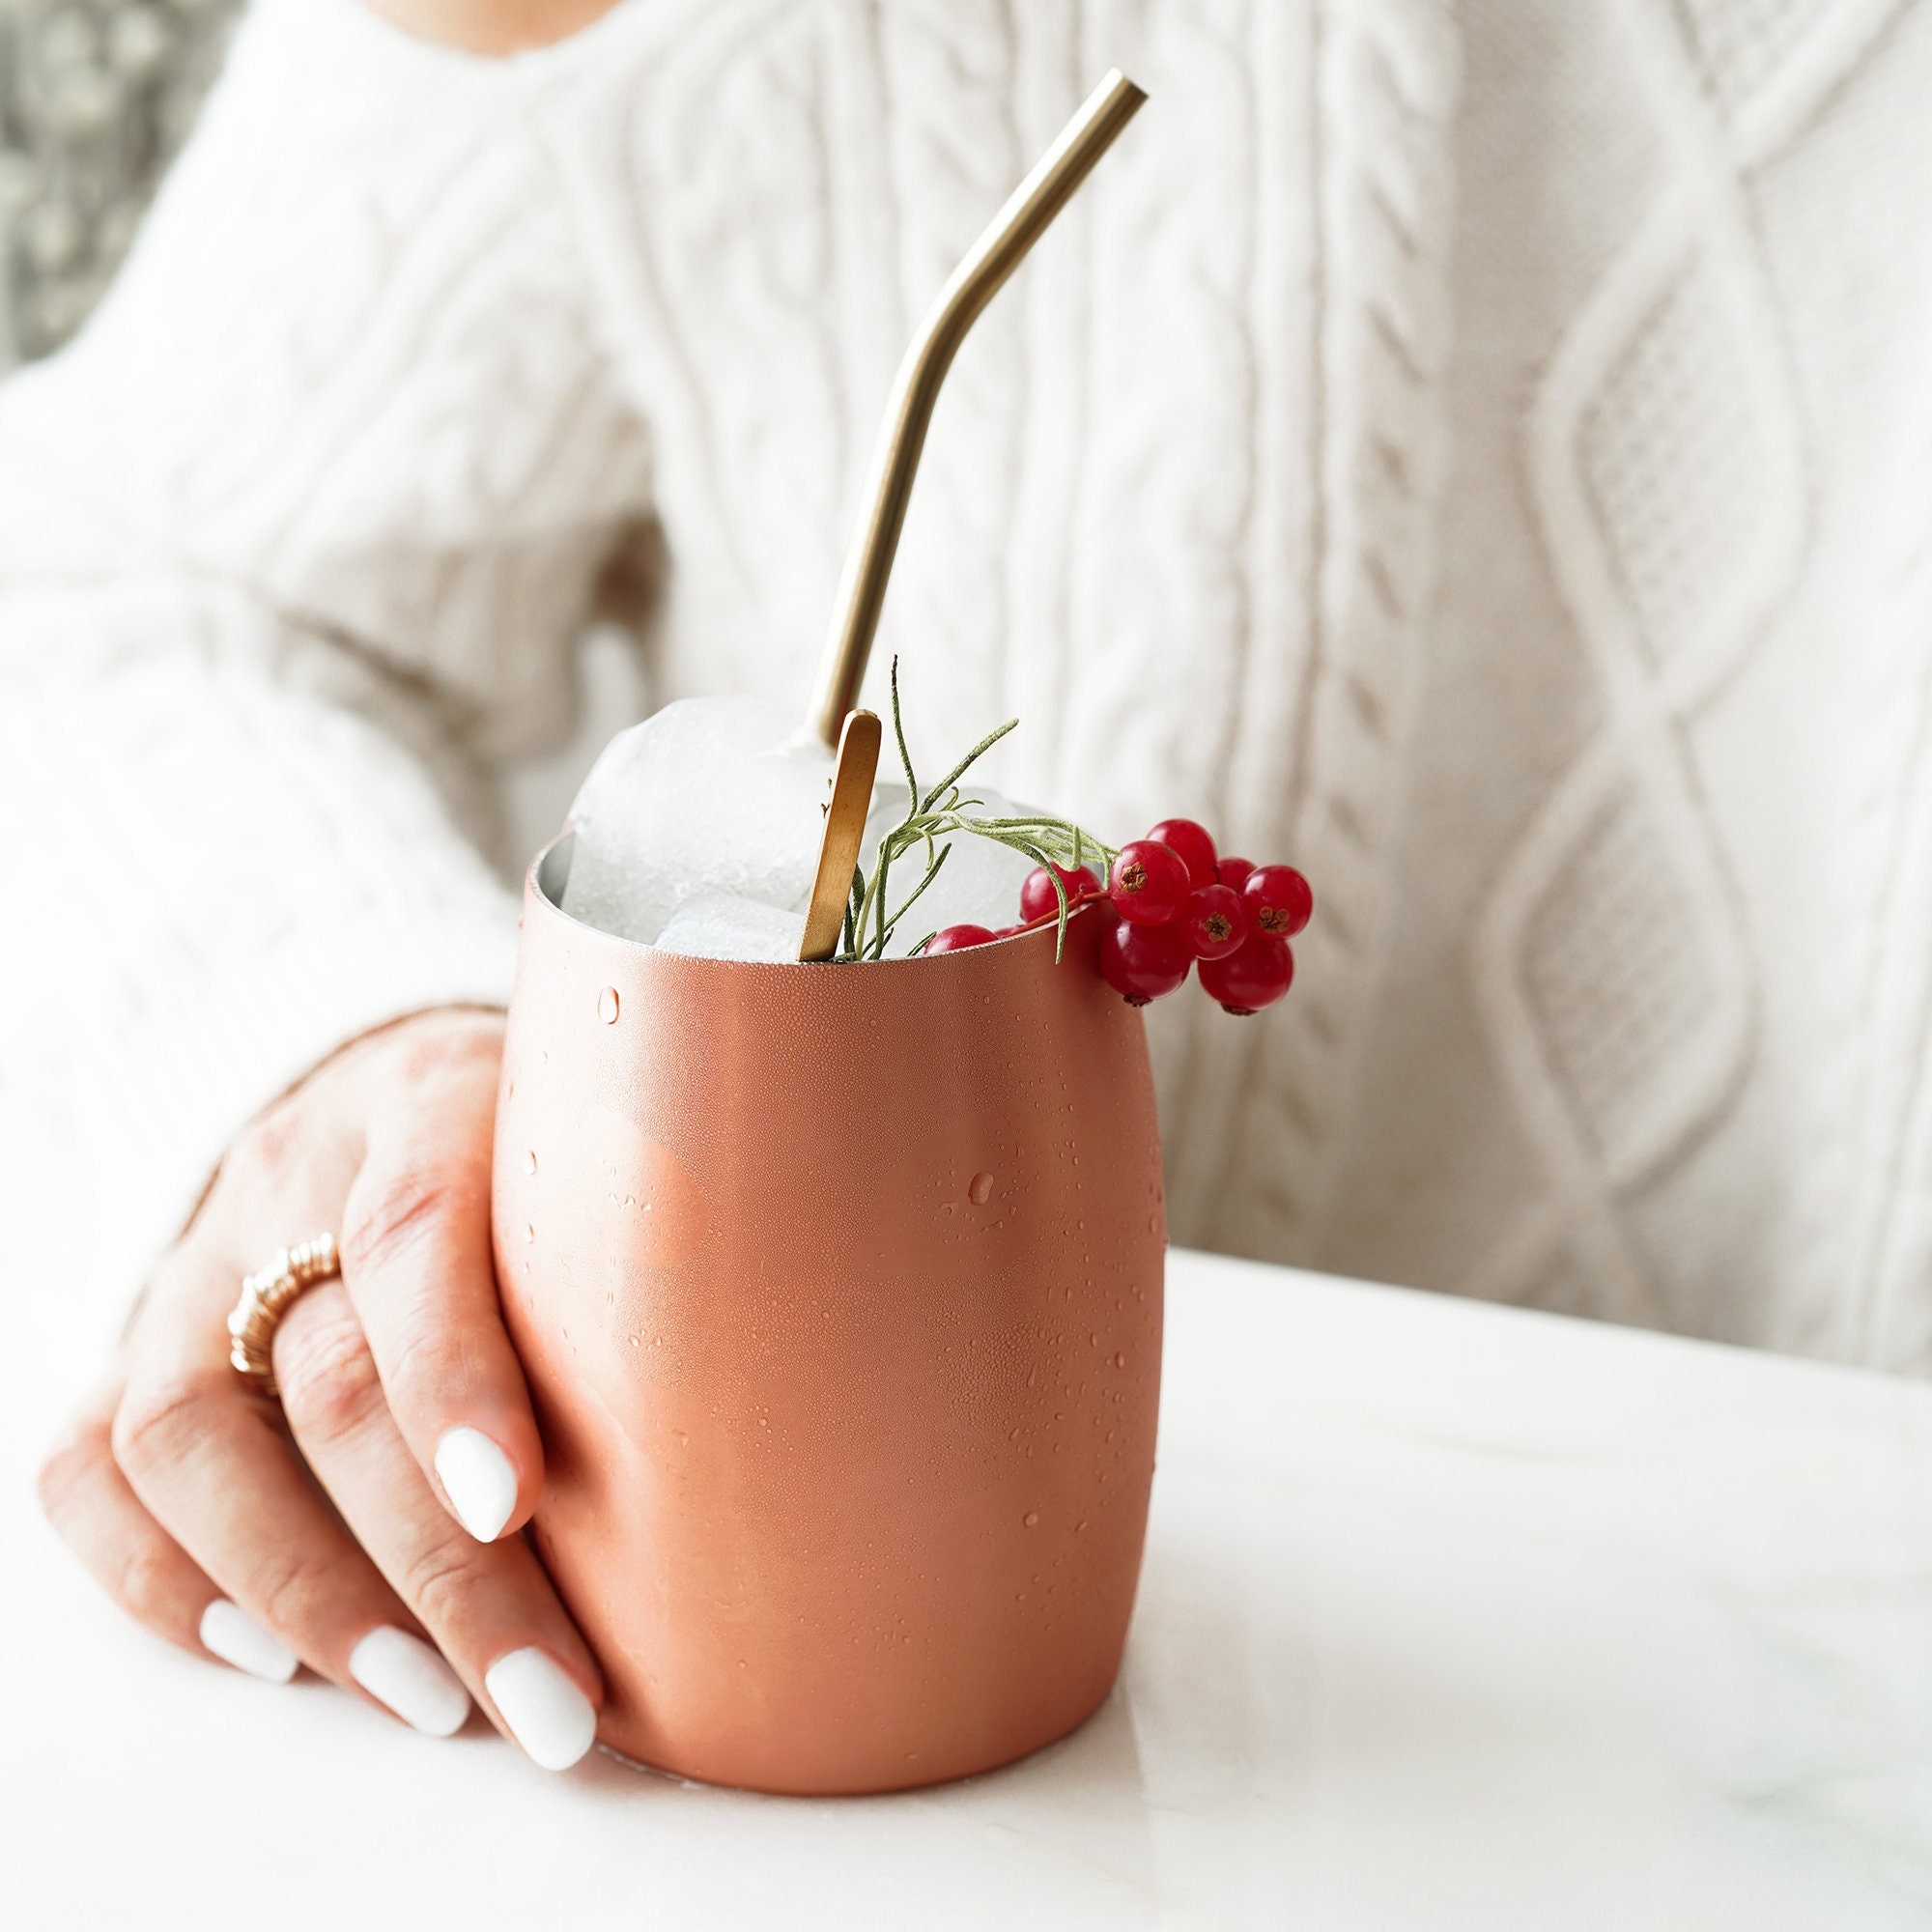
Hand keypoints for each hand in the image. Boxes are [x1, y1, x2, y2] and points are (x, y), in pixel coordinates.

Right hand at [36, 1008, 602, 1769]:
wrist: (398, 1071)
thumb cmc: (545, 1135)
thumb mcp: (607, 1135)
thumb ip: (657, 1232)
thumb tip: (773, 1436)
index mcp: (434, 1098)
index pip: (420, 1228)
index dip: (458, 1374)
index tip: (520, 1507)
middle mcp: (299, 1168)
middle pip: (327, 1373)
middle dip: (437, 1563)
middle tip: (546, 1697)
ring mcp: (203, 1256)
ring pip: (185, 1432)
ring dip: (307, 1591)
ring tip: (426, 1700)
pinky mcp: (141, 1333)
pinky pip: (89, 1460)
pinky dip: (162, 1576)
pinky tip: (271, 1657)